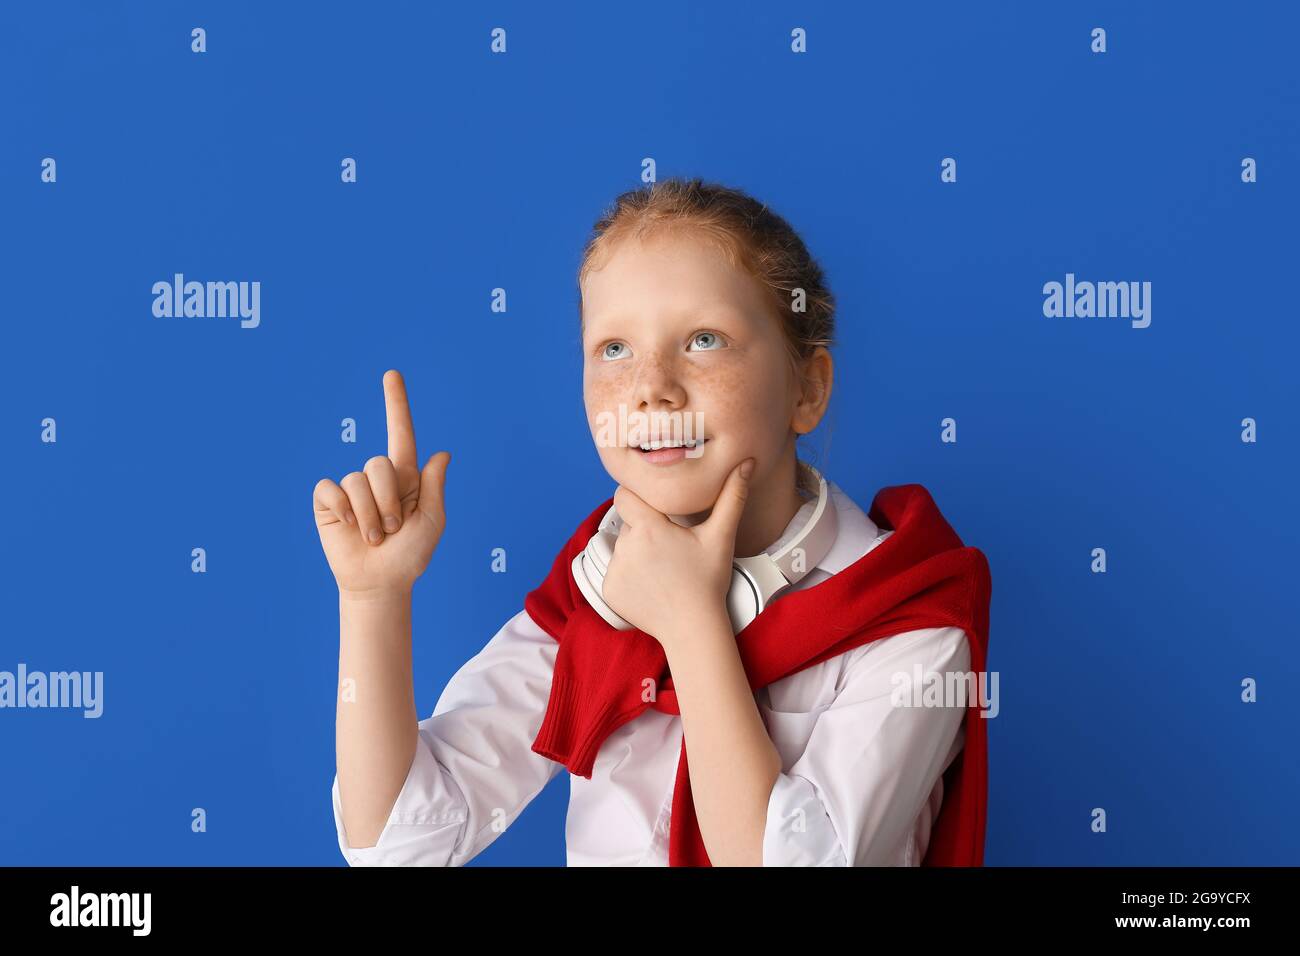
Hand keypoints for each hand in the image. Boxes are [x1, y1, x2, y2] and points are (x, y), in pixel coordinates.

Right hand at [312, 369, 450, 596]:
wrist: (381, 583)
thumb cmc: (410, 555)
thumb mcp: (432, 521)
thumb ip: (434, 486)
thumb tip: (442, 453)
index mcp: (405, 477)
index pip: (401, 434)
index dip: (396, 404)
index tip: (391, 374)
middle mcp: (376, 478)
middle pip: (379, 464)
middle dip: (389, 501)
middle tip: (394, 530)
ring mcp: (350, 489)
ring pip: (357, 481)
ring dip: (370, 515)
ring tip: (375, 537)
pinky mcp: (328, 502)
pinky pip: (331, 489)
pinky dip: (344, 511)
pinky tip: (351, 529)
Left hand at [601, 458, 754, 652]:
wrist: (692, 628)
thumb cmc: (707, 582)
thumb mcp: (721, 537)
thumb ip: (732, 496)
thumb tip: (747, 463)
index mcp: (648, 528)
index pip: (624, 495)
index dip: (638, 498)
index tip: (655, 509)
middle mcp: (626, 546)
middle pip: (628, 523)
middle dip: (644, 529)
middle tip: (670, 547)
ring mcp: (614, 569)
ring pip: (622, 547)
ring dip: (637, 552)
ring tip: (663, 569)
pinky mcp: (608, 590)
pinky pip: (614, 572)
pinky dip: (629, 577)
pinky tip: (652, 586)